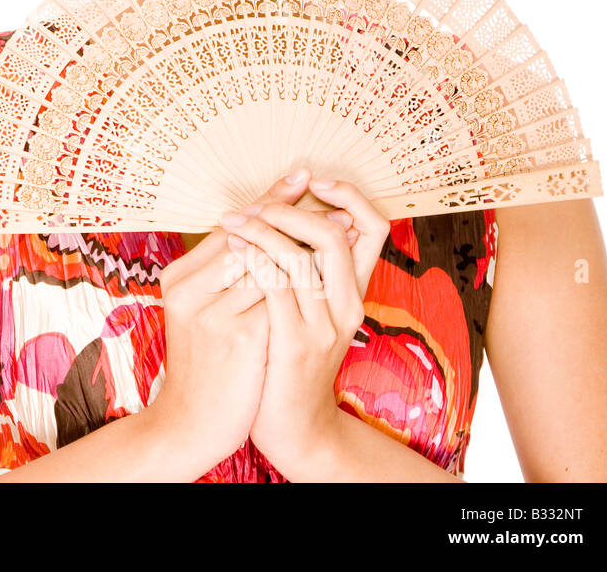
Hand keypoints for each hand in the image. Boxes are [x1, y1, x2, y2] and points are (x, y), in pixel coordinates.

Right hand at [148, 169, 340, 474]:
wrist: (192, 421)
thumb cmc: (206, 362)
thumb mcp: (204, 311)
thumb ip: (227, 273)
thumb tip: (275, 228)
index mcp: (178, 278)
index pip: (230, 226)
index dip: (268, 200)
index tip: (300, 176)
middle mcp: (187, 290)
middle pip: (247, 237)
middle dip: (291, 216)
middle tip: (330, 198)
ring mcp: (210, 314)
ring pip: (266, 262)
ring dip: (306, 244)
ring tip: (340, 228)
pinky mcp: (238, 338)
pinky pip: (277, 297)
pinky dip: (304, 280)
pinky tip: (330, 267)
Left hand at [218, 176, 389, 477]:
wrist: (294, 427)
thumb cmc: (290, 359)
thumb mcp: (308, 310)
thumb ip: (306, 269)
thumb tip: (291, 217)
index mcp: (354, 292)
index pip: (374, 228)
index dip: (350, 196)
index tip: (314, 179)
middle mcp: (347, 305)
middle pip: (336, 234)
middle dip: (292, 208)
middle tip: (253, 205)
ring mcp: (323, 325)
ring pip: (301, 257)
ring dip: (262, 229)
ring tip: (232, 220)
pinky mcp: (294, 343)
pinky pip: (276, 287)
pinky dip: (253, 258)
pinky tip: (233, 247)